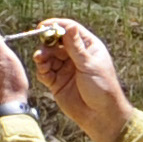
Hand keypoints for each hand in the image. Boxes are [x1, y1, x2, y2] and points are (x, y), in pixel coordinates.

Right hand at [30, 17, 132, 141]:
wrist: (101, 115)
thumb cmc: (102, 88)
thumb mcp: (89, 65)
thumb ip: (75, 47)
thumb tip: (69, 26)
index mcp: (88, 47)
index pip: (70, 30)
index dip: (56, 26)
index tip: (43, 26)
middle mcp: (75, 56)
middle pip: (56, 42)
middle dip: (47, 43)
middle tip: (43, 49)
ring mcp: (65, 69)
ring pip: (48, 57)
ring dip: (42, 56)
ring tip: (40, 59)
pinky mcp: (57, 82)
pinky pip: (45, 72)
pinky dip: (41, 70)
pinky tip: (43, 71)